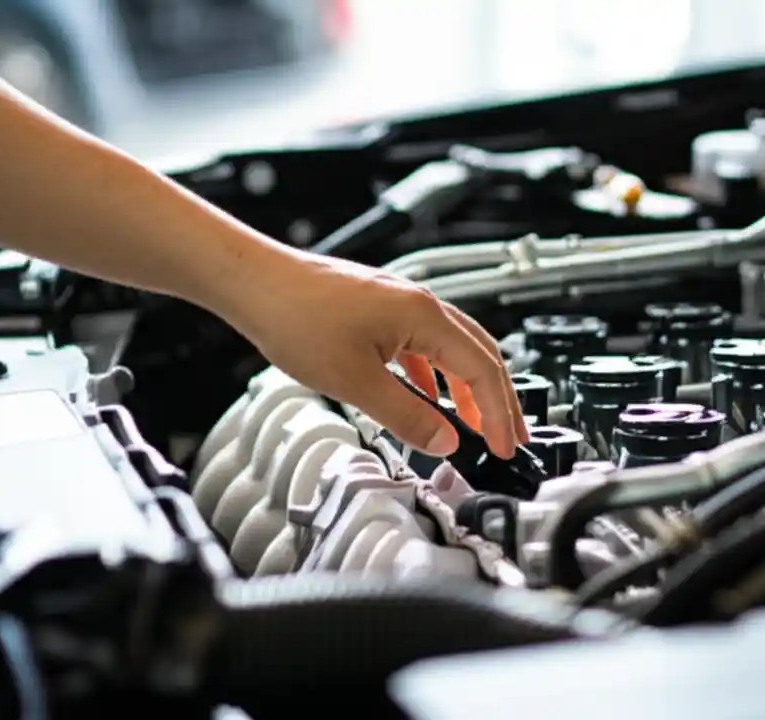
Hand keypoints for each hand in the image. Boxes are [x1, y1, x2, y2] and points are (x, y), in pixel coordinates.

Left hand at [222, 246, 527, 458]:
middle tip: (509, 437)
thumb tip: (443, 441)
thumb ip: (406, 417)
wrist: (254, 282)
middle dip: (497, 401)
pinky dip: (437, 374)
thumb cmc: (295, 316)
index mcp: (424, 316)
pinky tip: (428, 394)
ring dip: (468, 388)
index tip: (506, 445)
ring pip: (453, 348)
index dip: (498, 414)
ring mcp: (400, 303)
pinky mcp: (379, 308)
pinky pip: (424, 345)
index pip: (482, 370)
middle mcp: (419, 304)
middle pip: (479, 355)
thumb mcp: (355, 382)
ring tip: (476, 423)